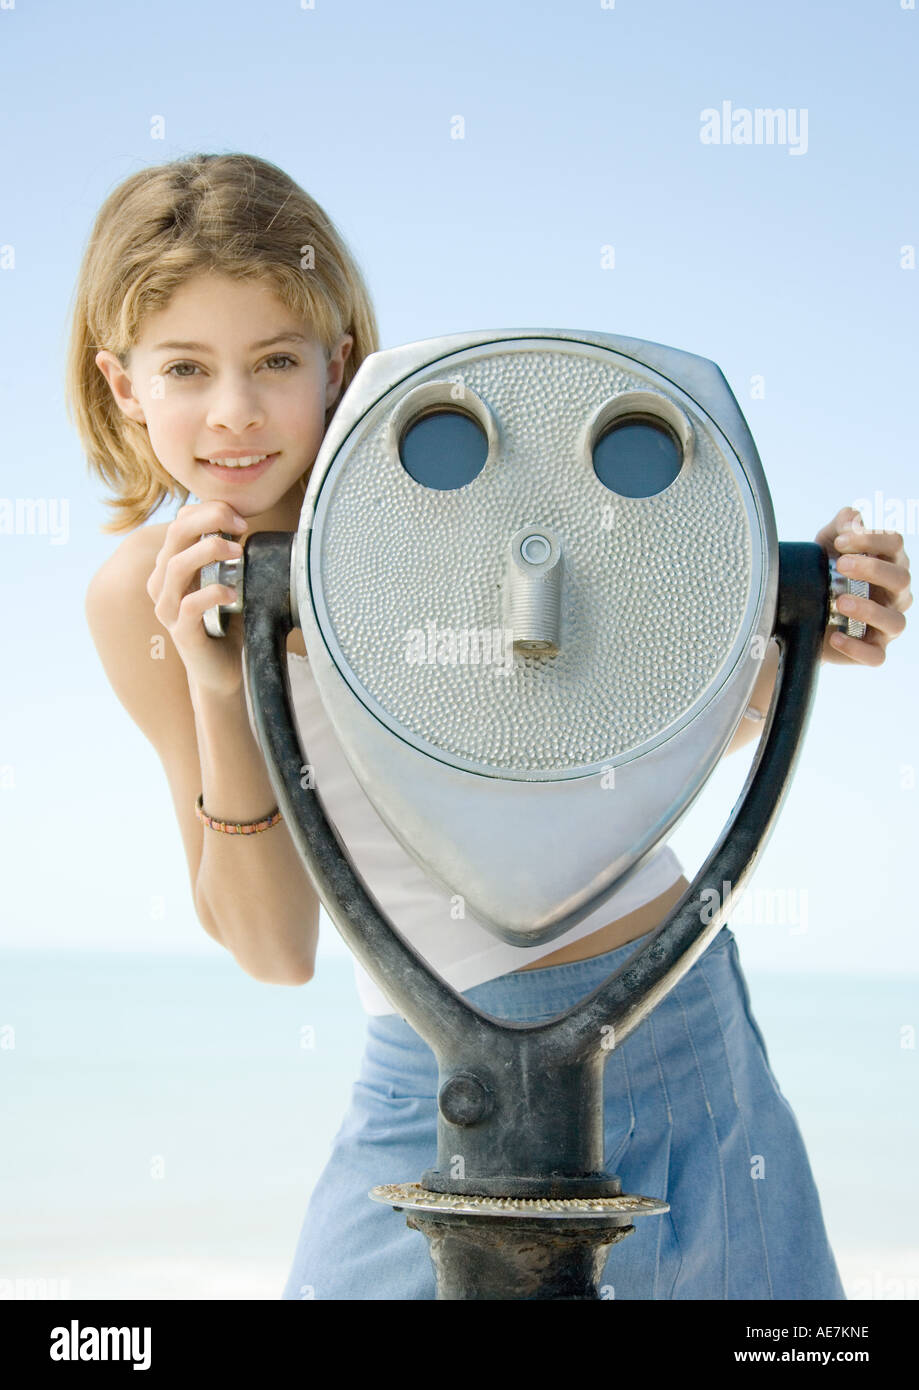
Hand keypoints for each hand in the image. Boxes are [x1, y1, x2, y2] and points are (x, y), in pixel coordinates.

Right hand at [145, 500, 249, 697]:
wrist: (222, 672)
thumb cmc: (227, 624)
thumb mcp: (228, 581)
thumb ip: (227, 556)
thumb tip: (241, 522)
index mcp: (170, 567)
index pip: (179, 523)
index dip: (207, 512)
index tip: (239, 517)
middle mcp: (162, 584)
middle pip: (174, 536)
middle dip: (208, 521)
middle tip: (240, 525)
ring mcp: (167, 610)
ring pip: (176, 566)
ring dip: (209, 551)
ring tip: (238, 553)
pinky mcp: (180, 633)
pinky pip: (188, 606)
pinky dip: (212, 593)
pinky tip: (233, 593)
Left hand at [814, 506, 911, 665]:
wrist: (803, 610)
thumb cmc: (826, 570)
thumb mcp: (830, 541)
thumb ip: (844, 523)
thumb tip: (854, 522)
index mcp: (890, 562)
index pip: (894, 544)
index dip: (870, 539)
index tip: (840, 543)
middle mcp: (896, 593)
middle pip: (901, 579)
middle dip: (872, 570)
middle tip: (841, 566)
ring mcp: (887, 623)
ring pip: (895, 621)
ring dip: (869, 610)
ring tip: (840, 602)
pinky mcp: (873, 649)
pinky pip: (876, 656)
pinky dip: (857, 648)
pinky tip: (835, 636)